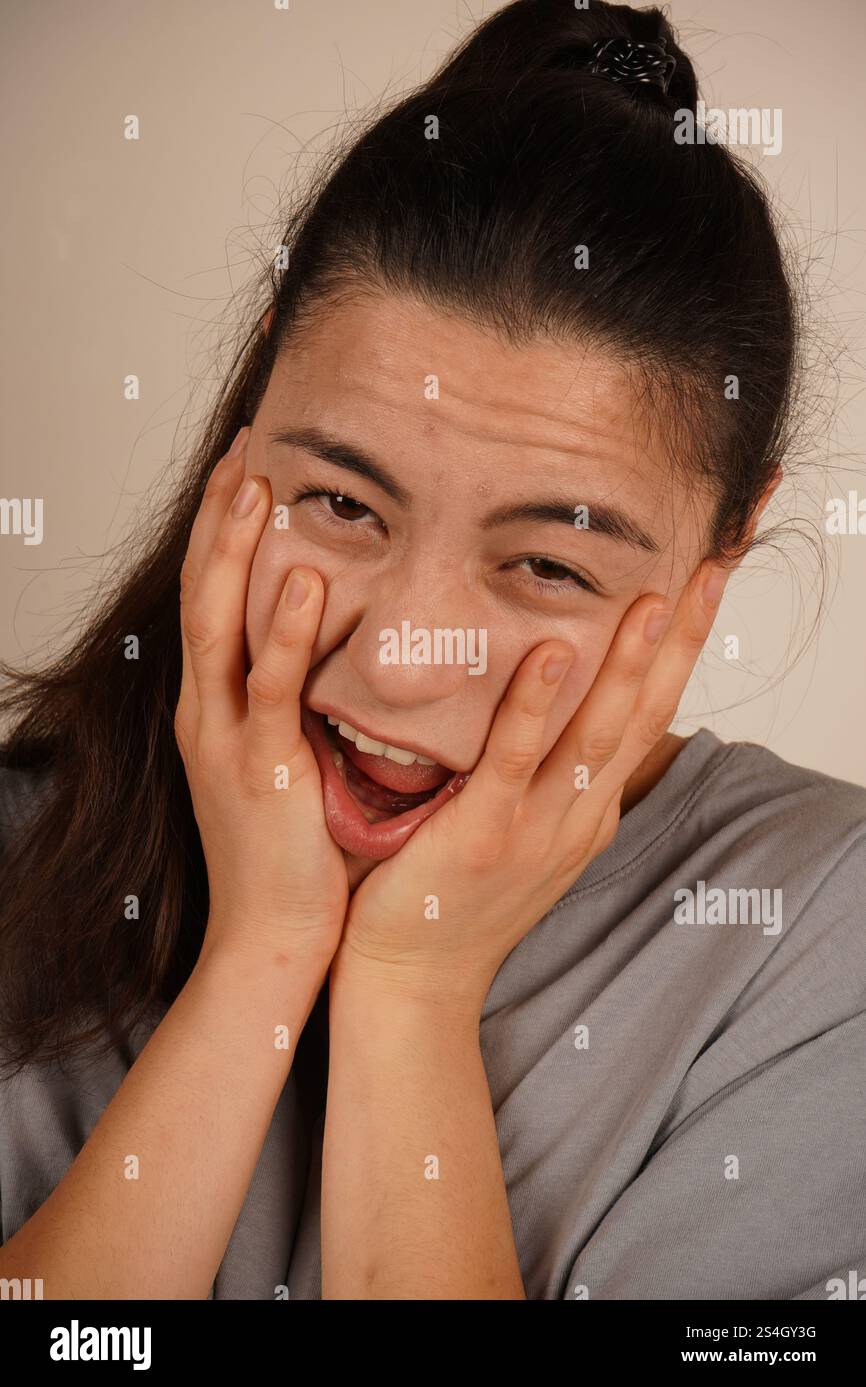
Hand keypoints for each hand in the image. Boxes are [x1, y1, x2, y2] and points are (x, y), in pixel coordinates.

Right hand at [174, 426, 347, 968]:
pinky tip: (304, 578)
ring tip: (259, 480)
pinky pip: (269, 691)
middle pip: (204, 591)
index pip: (218, 596)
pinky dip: (284, 633)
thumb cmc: (296, 852)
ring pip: (219, 625)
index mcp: (221, 706)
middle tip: (249, 443)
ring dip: (236, 550)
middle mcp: (210, 711)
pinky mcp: (260, 772)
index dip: (229, 529)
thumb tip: (350, 646)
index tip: (255, 464)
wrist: (277, 939)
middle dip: (223, 516)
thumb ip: (306, 701)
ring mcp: (225, 739)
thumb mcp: (293, 758)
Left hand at [334, 560, 729, 1009]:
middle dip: (679, 646)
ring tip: (652, 600)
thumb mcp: (517, 832)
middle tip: (710, 573)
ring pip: (595, 735)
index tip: (699, 589)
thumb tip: (545, 710)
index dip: (678, 655)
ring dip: (627, 666)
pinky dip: (535, 707)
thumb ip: (539, 775)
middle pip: (642, 718)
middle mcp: (577, 818)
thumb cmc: (452, 899)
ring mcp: (535, 831)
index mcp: (586, 812)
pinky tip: (551, 654)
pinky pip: (513, 762)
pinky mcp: (481, 838)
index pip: (645, 719)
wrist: (411, 982)